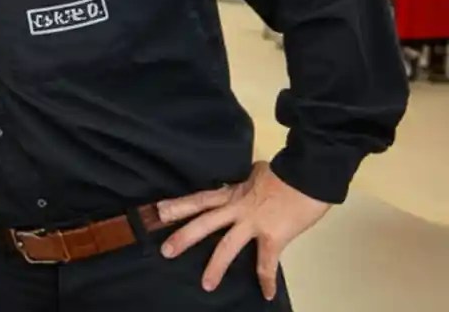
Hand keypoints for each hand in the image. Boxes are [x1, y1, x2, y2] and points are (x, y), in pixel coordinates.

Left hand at [155, 161, 330, 299]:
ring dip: (216, 267)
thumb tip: (251, 175)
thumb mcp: (260, 172)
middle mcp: (237, 208)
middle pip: (204, 222)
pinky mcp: (273, 236)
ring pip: (228, 246)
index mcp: (233, 193)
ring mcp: (253, 223)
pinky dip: (267, 279)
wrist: (308, 174)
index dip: (179, 205)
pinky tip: (267, 294)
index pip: (200, 199)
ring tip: (206, 285)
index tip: (159, 211)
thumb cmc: (287, 172)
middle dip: (184, 237)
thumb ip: (250, 179)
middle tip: (166, 250)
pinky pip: (267, 262)